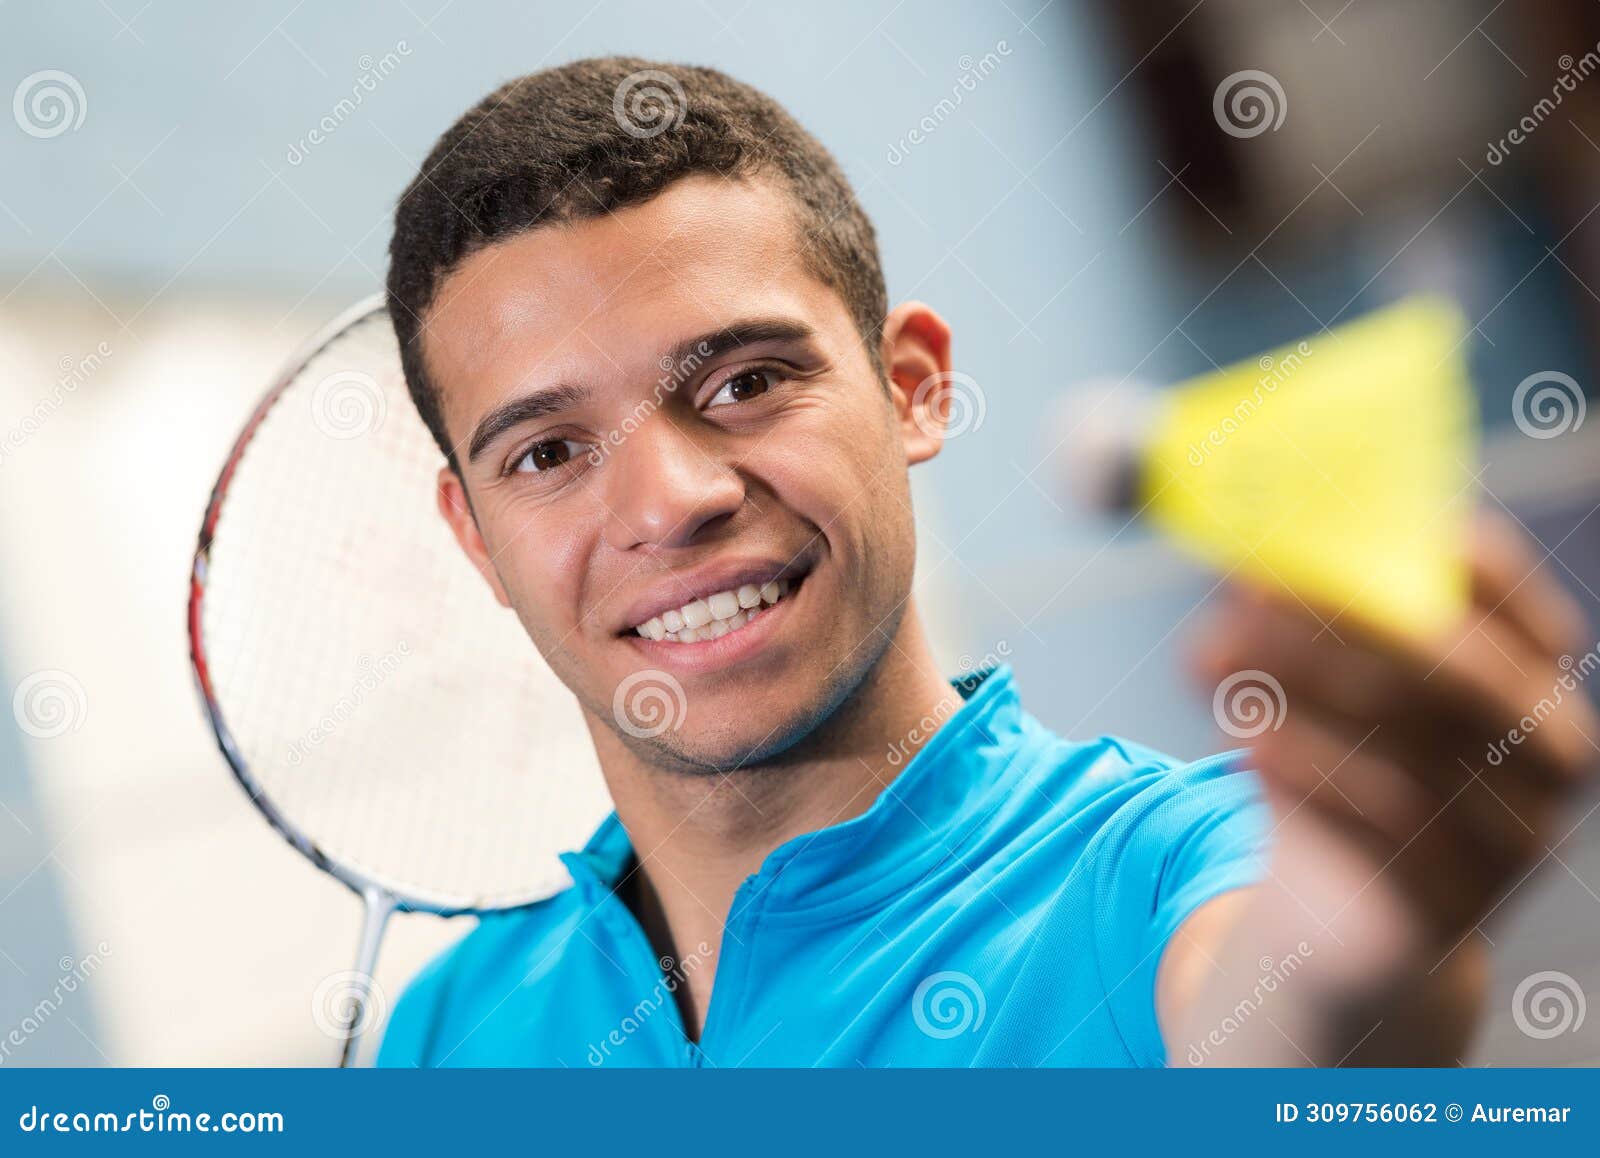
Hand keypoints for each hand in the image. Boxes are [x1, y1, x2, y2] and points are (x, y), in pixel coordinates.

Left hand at [1192, 513, 1598, 1006]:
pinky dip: (1312, 783)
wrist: (1351, 929)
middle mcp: (1544, 761)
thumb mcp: (1340, 697)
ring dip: (1301, 701)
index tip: (1373, 530)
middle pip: (1459, 681)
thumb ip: (1313, 624)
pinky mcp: (1449, 908)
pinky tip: (1249, 744)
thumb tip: (1250, 560)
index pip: (1528, 618)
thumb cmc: (1347, 773)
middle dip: (1344, 626)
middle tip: (1247, 597)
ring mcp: (1508, 842)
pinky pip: (1385, 840)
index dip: (1467, 570)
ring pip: (1412, 763)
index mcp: (1536, 690)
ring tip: (1214, 663)